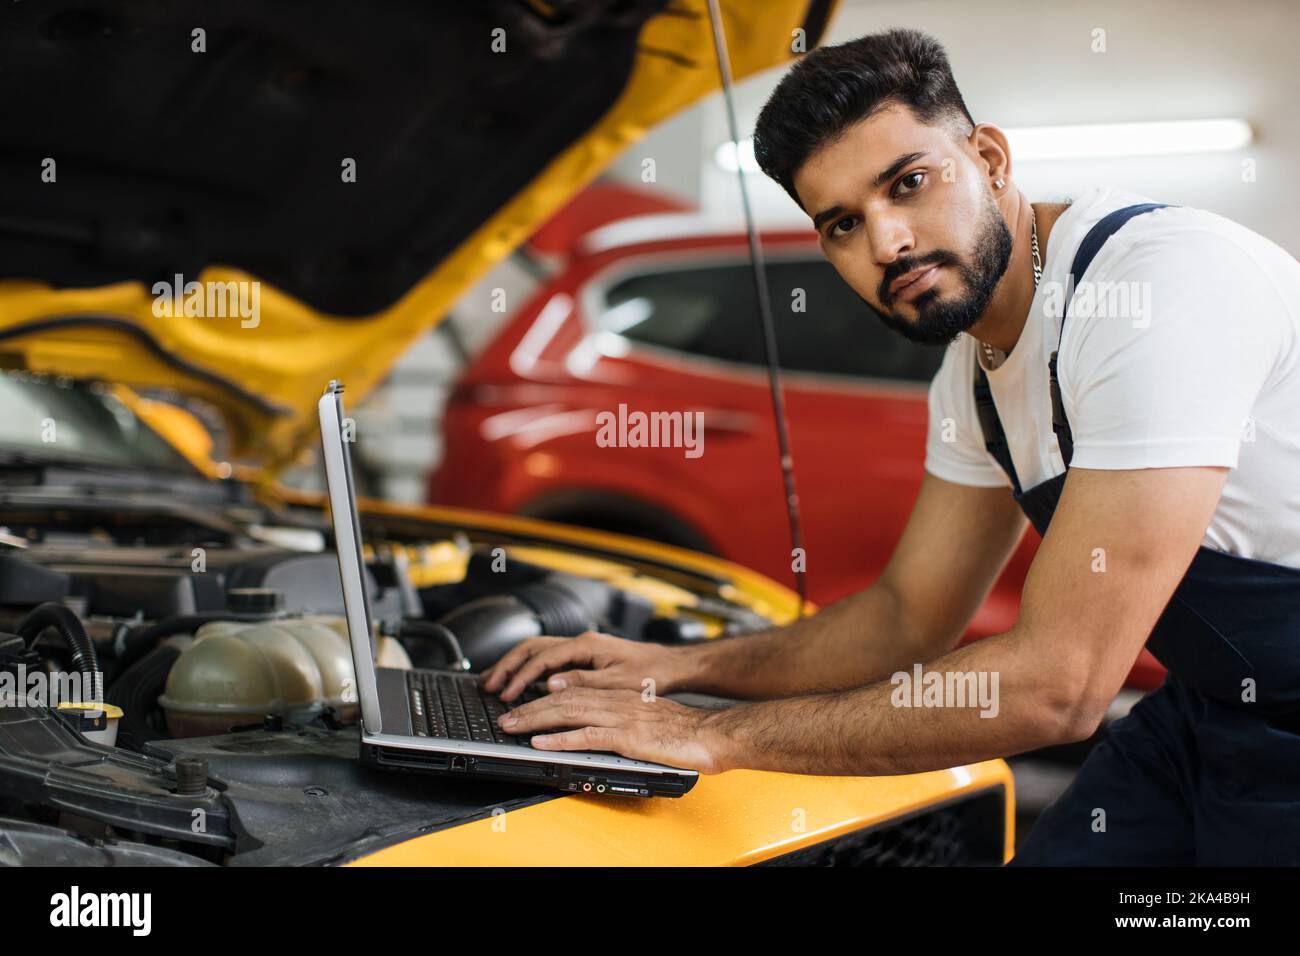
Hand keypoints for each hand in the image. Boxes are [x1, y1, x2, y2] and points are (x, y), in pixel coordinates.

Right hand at [479, 630, 693, 701]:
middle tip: (488, 686)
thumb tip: (550, 685)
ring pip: (536, 650)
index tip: (507, 695)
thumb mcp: (617, 682)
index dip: (521, 677)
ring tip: (494, 683)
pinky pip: (547, 658)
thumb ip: (583, 682)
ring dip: (514, 666)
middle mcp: (580, 642)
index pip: (542, 658)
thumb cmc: (650, 674)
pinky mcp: (583, 655)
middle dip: (507, 666)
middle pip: (532, 647)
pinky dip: (528, 668)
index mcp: (586, 645)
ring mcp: (581, 647)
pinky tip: (520, 682)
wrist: (671, 666)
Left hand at [497, 686, 730, 773]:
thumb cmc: (683, 731)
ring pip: (568, 713)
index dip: (543, 698)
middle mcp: (616, 702)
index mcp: (619, 696)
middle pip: (563, 699)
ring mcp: (620, 718)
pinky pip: (587, 736)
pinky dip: (559, 739)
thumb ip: (620, 716)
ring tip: (511, 727)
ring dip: (535, 720)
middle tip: (504, 718)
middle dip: (529, 708)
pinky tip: (541, 743)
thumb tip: (596, 724)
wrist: (712, 735)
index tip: (521, 706)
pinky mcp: (628, 737)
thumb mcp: (645, 716)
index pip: (573, 692)